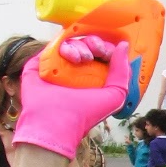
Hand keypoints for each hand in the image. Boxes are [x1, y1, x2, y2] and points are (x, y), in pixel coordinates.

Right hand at [13, 41, 130, 160]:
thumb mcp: (114, 95)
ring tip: (82, 59)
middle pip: (86, 44)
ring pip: (71, 43)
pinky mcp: (42, 63)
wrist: (55, 124)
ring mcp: (59, 66)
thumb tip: (123, 45)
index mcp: (93, 77)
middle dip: (95, 44)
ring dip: (81, 46)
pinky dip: (65, 47)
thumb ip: (122, 72)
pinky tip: (72, 59)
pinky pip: (54, 45)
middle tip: (97, 51)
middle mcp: (76, 70)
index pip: (101, 53)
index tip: (108, 53)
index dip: (107, 48)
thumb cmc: (85, 113)